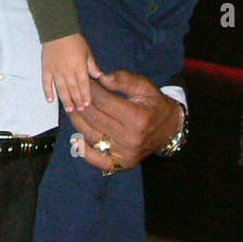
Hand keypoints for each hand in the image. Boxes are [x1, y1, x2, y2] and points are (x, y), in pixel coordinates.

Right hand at [41, 33, 100, 112]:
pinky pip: (46, 82)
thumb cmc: (74, 40)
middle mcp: (67, 71)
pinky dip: (48, 92)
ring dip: (65, 100)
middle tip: (79, 110)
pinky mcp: (46, 68)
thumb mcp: (87, 52)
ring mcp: (55, 71)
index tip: (87, 105)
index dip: (85, 95)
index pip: (83, 85)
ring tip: (69, 109)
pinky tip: (50, 100)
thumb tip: (99, 76)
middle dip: (77, 101)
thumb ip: (92, 65)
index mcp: (79, 67)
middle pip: (73, 89)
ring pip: (61, 89)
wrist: (58, 30)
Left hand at [67, 70, 183, 172]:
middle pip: (95, 118)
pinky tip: (76, 137)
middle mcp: (130, 138)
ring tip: (72, 109)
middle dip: (81, 103)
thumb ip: (124, 80)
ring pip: (91, 136)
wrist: (170, 130)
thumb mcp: (145, 87)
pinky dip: (83, 151)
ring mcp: (124, 153)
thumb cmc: (155, 105)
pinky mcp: (121, 164)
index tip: (83, 81)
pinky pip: (97, 160)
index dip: (90, 90)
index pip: (104, 102)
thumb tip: (102, 78)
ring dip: (77, 121)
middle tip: (73, 93)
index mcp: (137, 118)